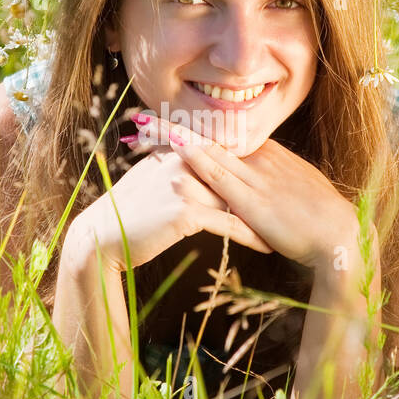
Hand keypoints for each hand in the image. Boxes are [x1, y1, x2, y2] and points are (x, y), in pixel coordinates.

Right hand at [66, 142, 273, 272]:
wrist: (103, 236)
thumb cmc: (129, 213)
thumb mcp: (154, 181)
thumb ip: (178, 169)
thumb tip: (199, 166)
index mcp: (180, 151)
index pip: (226, 156)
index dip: (254, 171)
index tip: (278, 184)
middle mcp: (184, 161)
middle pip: (238, 176)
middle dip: (267, 193)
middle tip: (295, 207)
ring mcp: (185, 184)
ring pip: (238, 201)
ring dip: (265, 218)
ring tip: (286, 231)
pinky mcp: (185, 211)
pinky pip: (229, 224)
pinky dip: (251, 236)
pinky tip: (267, 246)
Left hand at [129, 113, 361, 272]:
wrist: (342, 237)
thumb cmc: (323, 220)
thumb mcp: (296, 191)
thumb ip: (274, 183)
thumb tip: (257, 185)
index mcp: (270, 156)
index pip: (223, 135)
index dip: (193, 129)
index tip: (166, 122)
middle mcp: (260, 159)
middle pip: (210, 135)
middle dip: (174, 126)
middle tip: (141, 116)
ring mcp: (255, 177)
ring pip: (208, 149)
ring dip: (174, 136)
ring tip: (143, 125)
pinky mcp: (252, 201)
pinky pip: (218, 174)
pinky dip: (194, 157)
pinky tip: (172, 148)